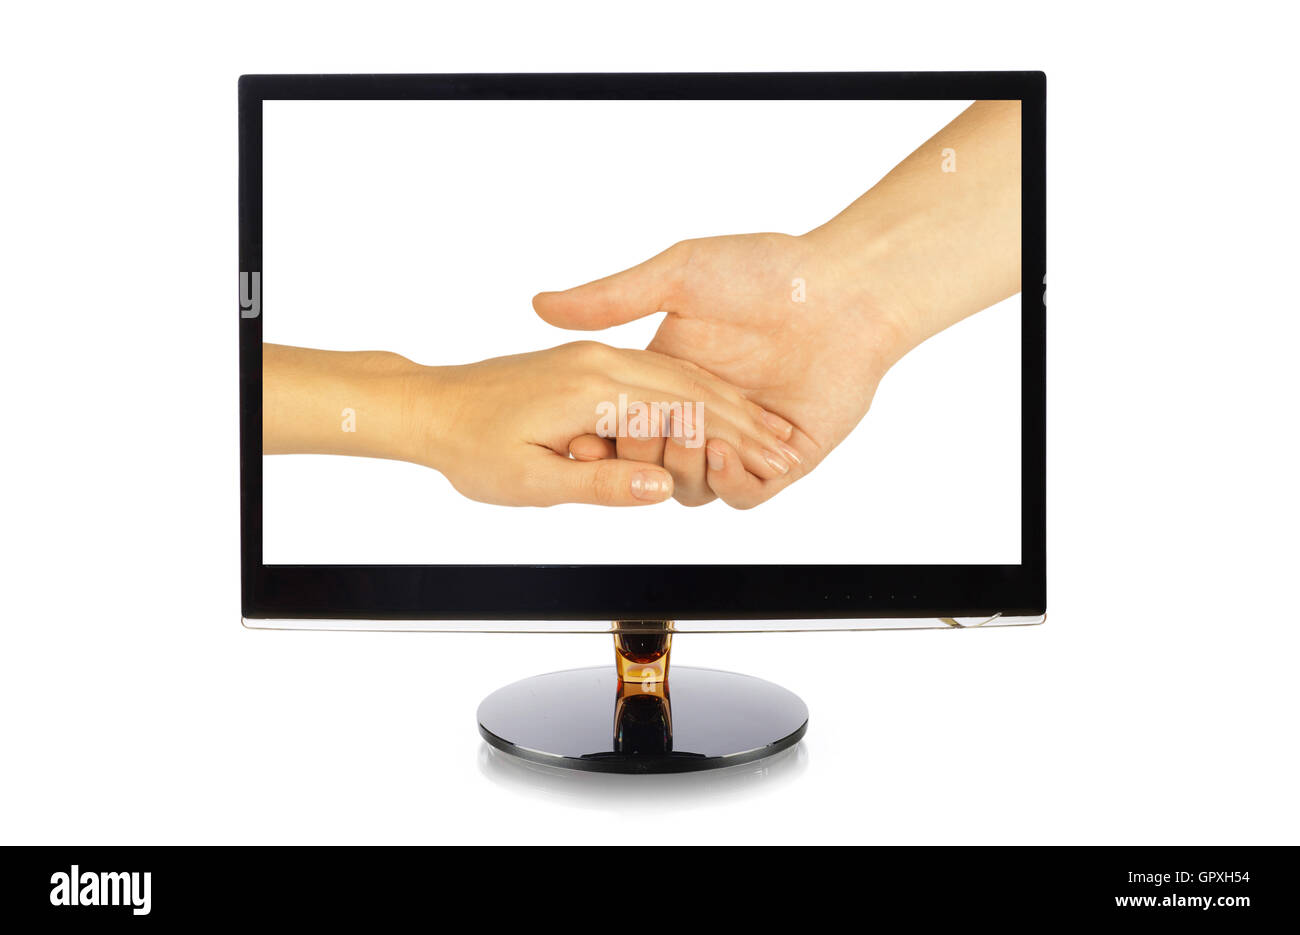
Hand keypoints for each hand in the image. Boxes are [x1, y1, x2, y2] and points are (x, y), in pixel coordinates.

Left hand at [261, 342, 793, 507]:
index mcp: (593, 392)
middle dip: (748, 420)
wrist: (430, 406)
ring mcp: (596, 359)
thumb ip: (601, 483)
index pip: (684, 413)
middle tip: (791, 448)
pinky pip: (656, 374)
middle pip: (694, 390)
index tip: (775, 462)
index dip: (735, 440)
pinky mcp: (589, 362)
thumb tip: (661, 487)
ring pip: (680, 377)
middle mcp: (600, 365)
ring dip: (730, 404)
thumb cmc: (472, 446)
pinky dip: (696, 392)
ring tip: (771, 431)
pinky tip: (720, 408)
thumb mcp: (533, 481)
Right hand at [533, 232, 905, 507]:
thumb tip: (542, 305)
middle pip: (650, 463)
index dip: (598, 436)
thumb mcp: (677, 276)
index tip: (578, 435)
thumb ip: (611, 298)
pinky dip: (727, 483)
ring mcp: (742, 439)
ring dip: (682, 469)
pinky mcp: (782, 460)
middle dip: (637, 455)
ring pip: (692, 487)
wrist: (844, 289)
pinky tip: (722, 451)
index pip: (619, 424)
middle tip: (636, 436)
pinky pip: (743, 495)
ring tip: (689, 437)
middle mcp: (703, 412)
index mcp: (670, 376)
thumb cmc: (767, 271)